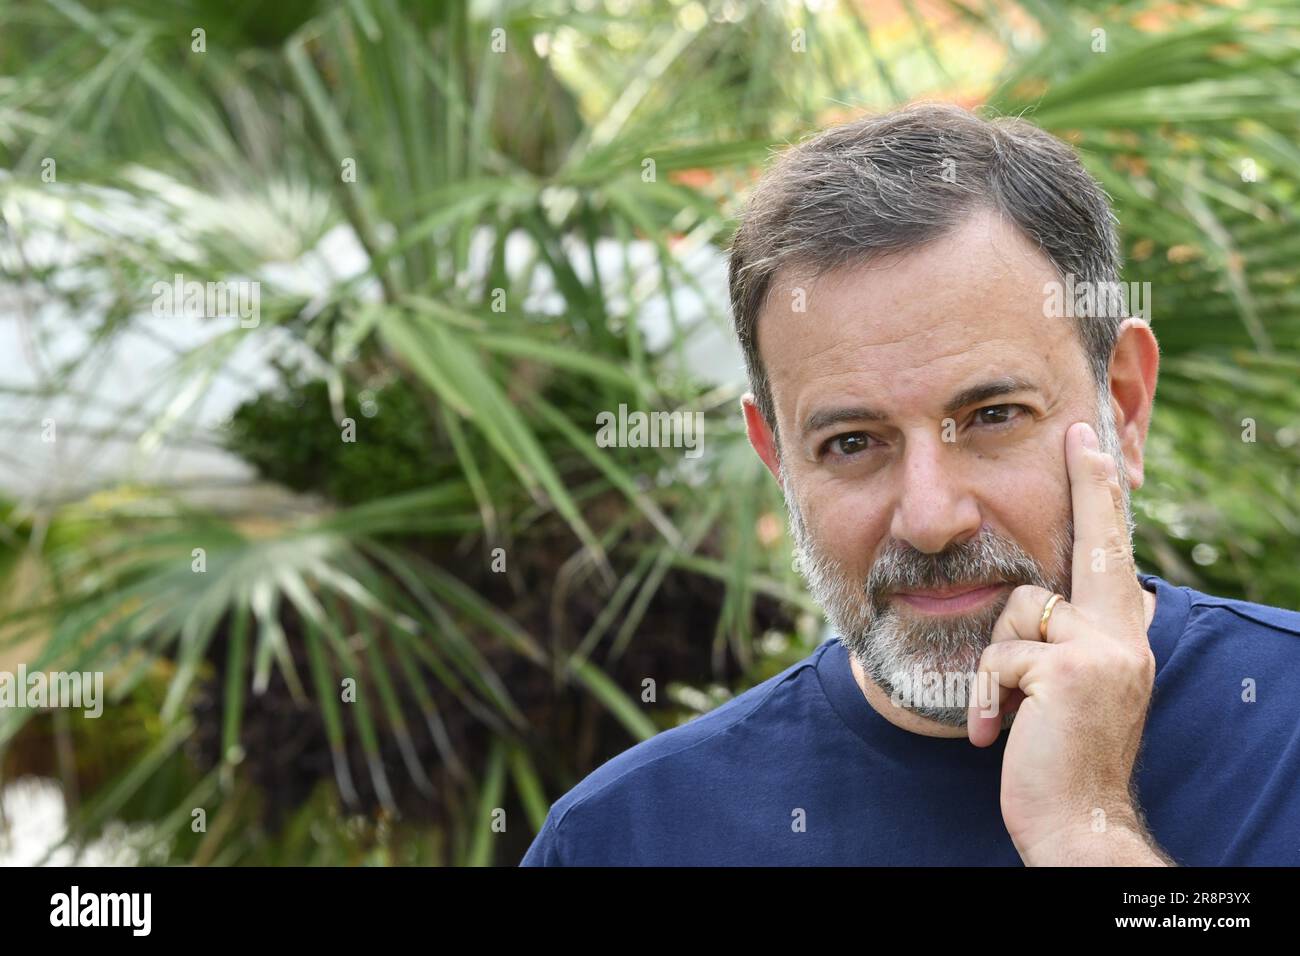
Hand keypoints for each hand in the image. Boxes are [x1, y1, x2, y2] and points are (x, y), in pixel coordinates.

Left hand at [967, 421, 1165, 864]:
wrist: (1074, 821)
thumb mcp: (1066, 691)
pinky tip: (995, 735)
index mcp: (1120, 636)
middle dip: (1090, 486)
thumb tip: (1048, 603)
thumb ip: (1063, 642)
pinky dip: (986, 698)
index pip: (1110, 554)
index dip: (1100, 499)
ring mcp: (1104, 651)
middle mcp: (1125, 635)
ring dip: (997, 667)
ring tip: (1006, 716)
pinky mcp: (1069, 672)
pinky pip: (1001, 656)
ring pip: (1018, 610)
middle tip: (1080, 431)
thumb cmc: (1056, 757)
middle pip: (1099, 547)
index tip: (1091, 443)